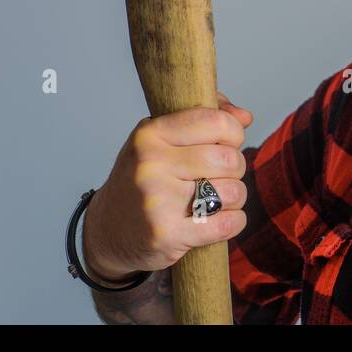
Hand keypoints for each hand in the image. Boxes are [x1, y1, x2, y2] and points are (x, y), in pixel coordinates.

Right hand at [81, 91, 253, 282]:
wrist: (107, 232)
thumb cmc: (143, 180)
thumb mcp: (160, 140)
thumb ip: (203, 119)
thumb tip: (244, 117)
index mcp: (150, 134)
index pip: (217, 121)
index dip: (233, 133)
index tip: (225, 144)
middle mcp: (151, 164)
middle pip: (229, 159)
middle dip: (235, 169)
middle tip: (219, 176)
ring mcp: (158, 200)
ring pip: (233, 191)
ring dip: (235, 198)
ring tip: (216, 200)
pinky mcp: (168, 234)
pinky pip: (228, 223)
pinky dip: (234, 222)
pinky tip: (217, 220)